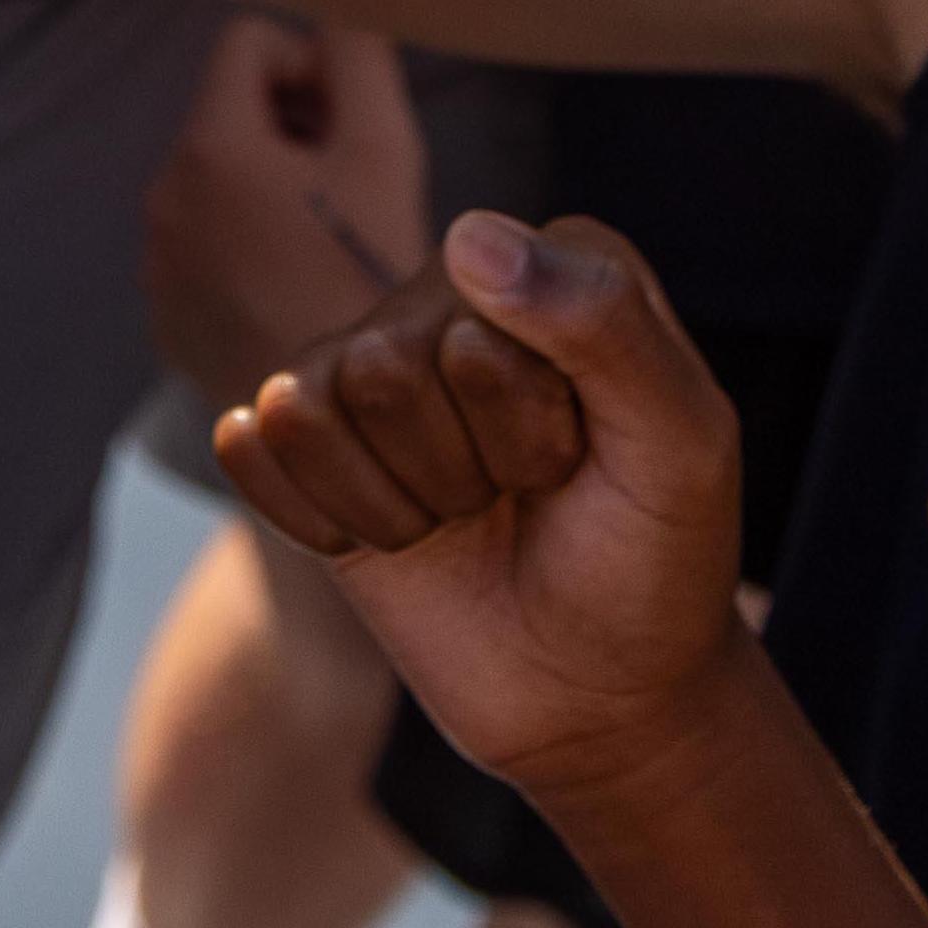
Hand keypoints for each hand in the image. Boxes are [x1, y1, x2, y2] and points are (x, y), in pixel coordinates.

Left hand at [137, 8, 429, 423]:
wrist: (349, 421)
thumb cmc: (372, 279)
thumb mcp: (386, 151)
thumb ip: (357, 55)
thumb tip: (335, 13)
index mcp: (209, 147)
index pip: (247, 43)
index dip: (310, 64)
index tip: (351, 124)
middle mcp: (163, 198)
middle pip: (228, 113)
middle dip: (291, 129)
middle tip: (352, 187)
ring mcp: (158, 264)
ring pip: (217, 184)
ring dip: (270, 191)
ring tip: (331, 244)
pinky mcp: (167, 317)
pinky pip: (204, 248)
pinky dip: (247, 249)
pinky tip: (301, 291)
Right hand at [216, 210, 751, 809]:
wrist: (599, 693)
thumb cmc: (653, 562)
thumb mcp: (679, 447)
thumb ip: (606, 326)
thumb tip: (470, 234)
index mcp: (551, 261)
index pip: (476, 326)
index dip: (531, 431)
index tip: (585, 465)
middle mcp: (450, 290)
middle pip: (383, 368)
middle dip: (459, 473)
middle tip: (520, 500)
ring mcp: (370, 360)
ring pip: (307, 409)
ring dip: (396, 506)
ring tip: (466, 516)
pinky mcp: (310, 434)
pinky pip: (249, 445)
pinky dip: (318, 521)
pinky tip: (390, 537)